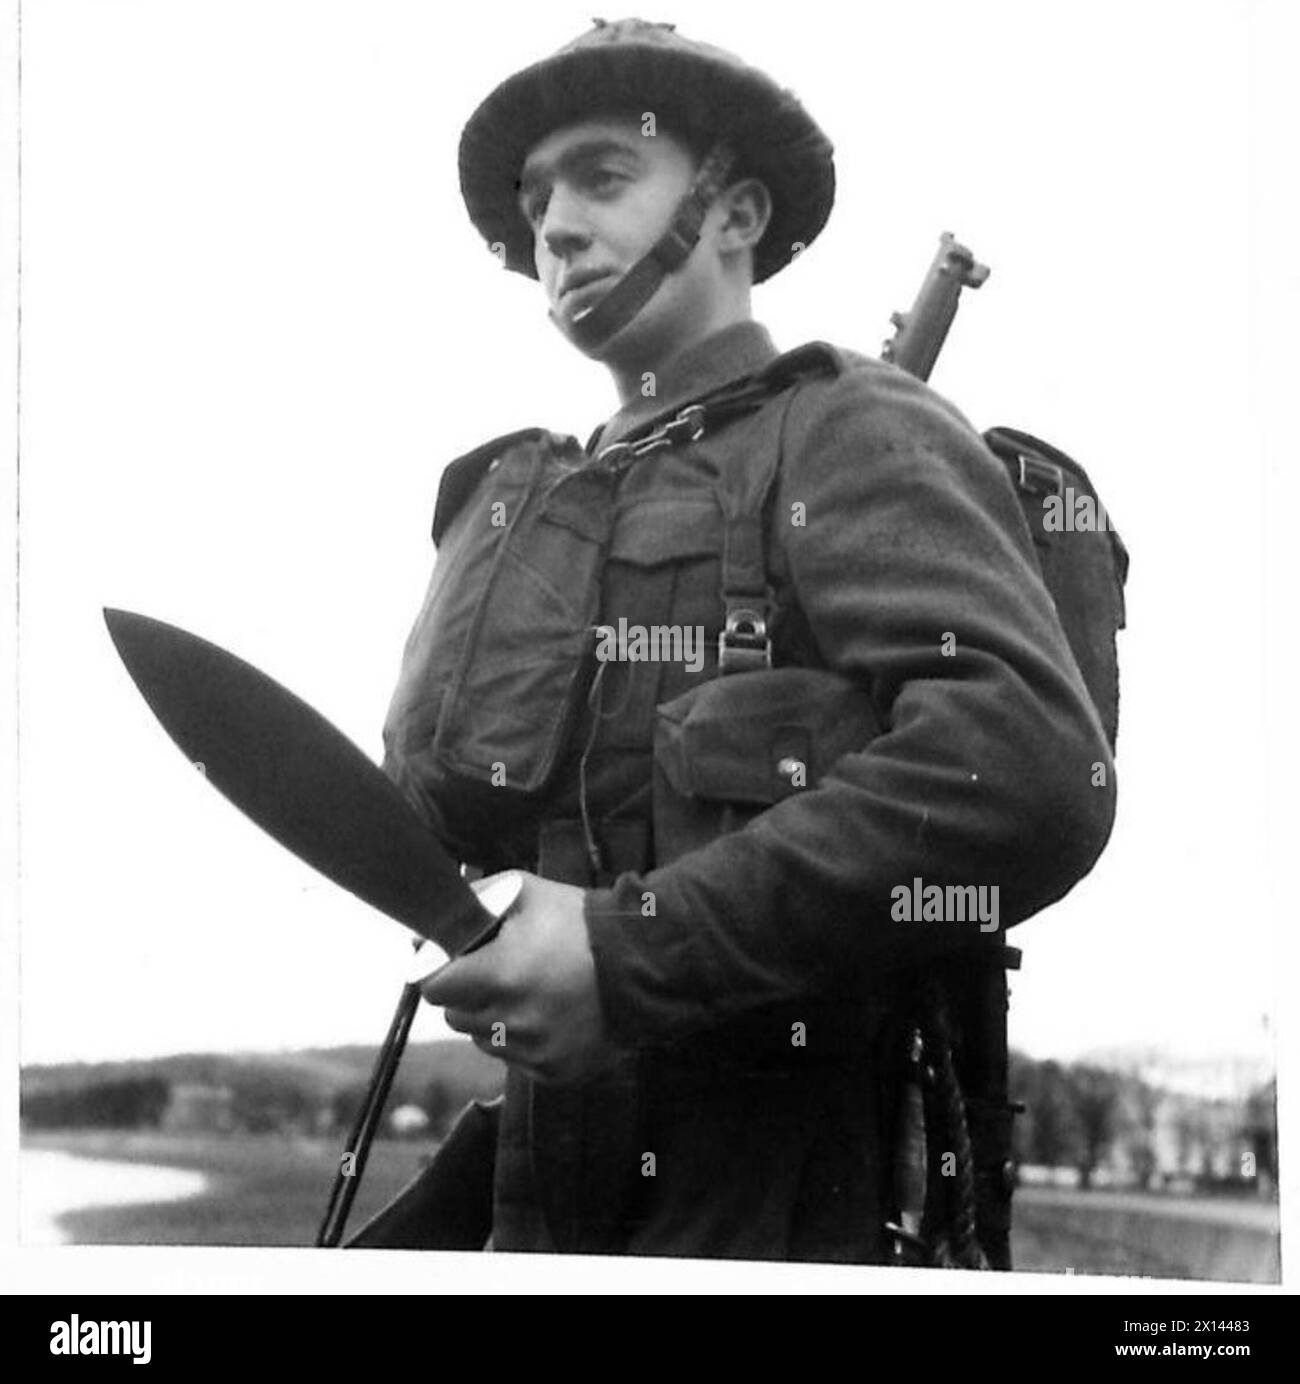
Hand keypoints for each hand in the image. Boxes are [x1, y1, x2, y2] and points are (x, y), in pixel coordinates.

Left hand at [419, 872, 614, 1083]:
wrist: (644, 960)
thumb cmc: (580, 922)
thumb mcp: (526, 892)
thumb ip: (476, 901)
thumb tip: (432, 924)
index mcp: (500, 974)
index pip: (434, 988)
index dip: (438, 972)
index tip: (451, 963)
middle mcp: (513, 1020)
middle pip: (455, 1016)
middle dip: (467, 993)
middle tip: (495, 972)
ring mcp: (535, 1050)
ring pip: (485, 1039)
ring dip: (493, 1018)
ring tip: (528, 990)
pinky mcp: (555, 1071)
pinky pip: (517, 1060)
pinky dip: (523, 1041)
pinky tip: (549, 1013)